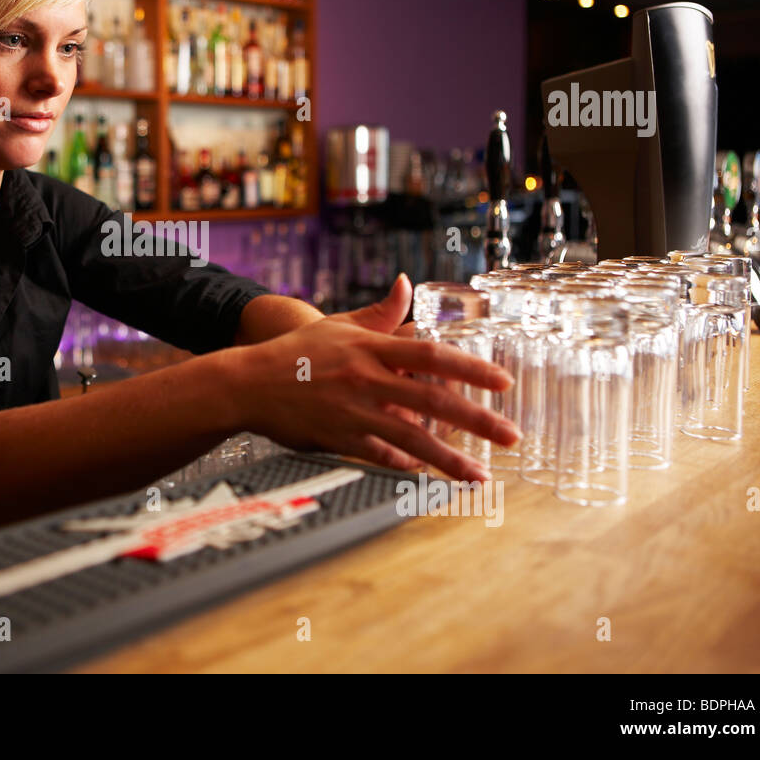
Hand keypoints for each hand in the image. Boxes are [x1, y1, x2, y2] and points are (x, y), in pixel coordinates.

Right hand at [234, 274, 518, 480]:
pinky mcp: (338, 438)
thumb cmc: (295, 353)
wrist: (247, 382)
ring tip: (481, 474)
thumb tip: (407, 284)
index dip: (471, 369)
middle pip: (433, 400)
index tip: (504, 383)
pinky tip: (425, 475)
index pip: (432, 356)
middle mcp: (367, 379)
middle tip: (512, 435)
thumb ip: (379, 313)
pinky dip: (403, 465)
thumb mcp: (338, 326)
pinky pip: (379, 455)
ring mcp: (354, 411)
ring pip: (412, 438)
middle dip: (478, 420)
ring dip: (451, 458)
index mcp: (371, 348)